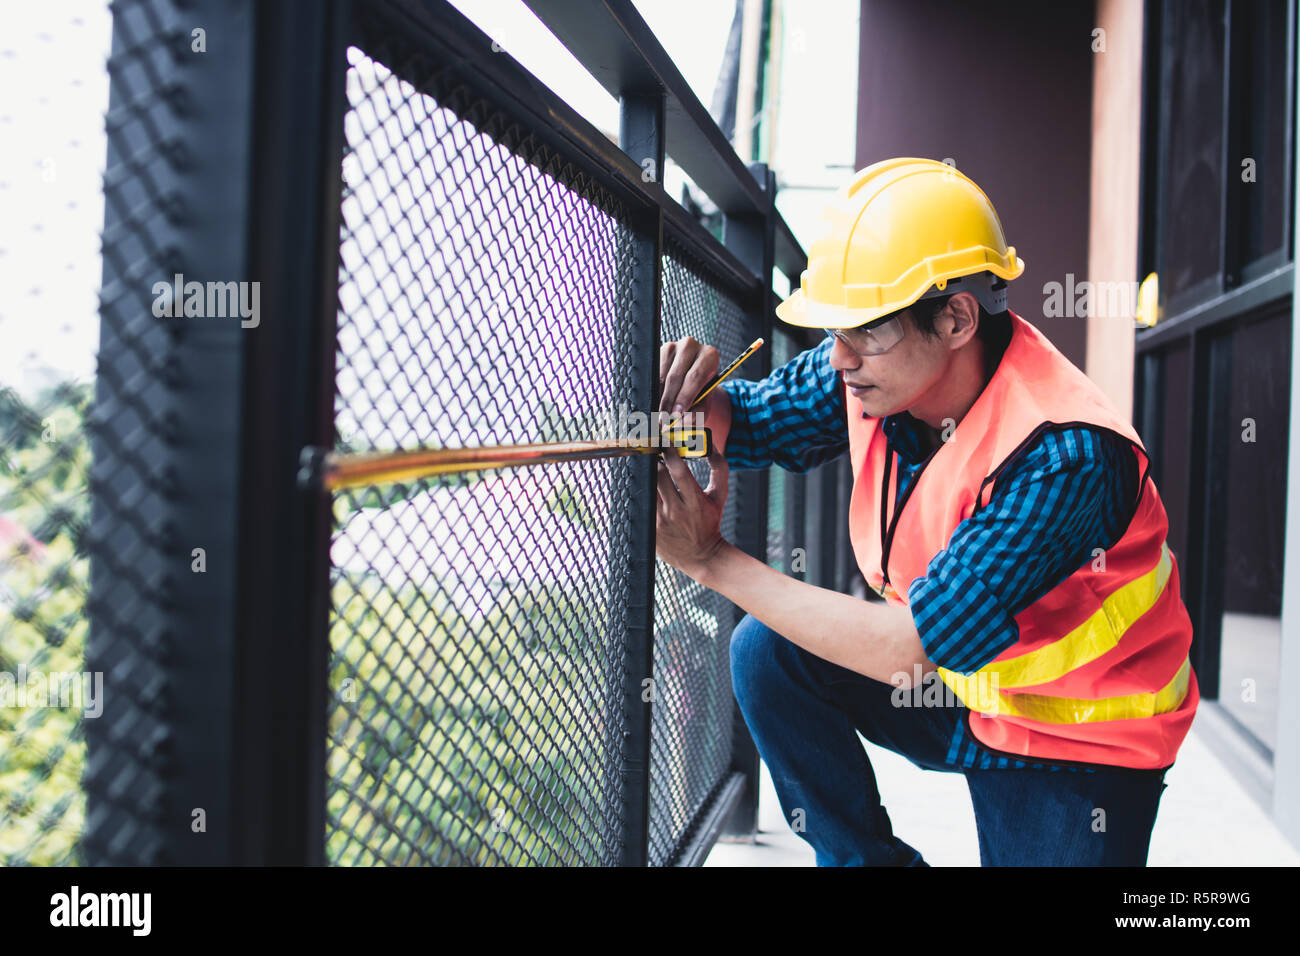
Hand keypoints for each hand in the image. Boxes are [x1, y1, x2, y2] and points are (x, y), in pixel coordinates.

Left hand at [655, 444, 729, 578]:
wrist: (702, 556)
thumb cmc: (711, 521)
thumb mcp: (720, 496)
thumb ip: (719, 468)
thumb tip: (712, 445)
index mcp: (695, 501)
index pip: (679, 471)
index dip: (670, 453)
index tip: (665, 441)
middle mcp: (676, 511)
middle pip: (658, 476)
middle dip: (654, 459)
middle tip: (652, 449)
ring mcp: (660, 521)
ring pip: (647, 488)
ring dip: (647, 473)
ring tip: (648, 464)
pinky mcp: (650, 529)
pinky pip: (641, 503)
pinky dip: (642, 490)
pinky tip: (645, 484)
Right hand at [658, 336, 731, 451]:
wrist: (694, 380)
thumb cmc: (701, 391)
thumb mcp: (705, 404)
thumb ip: (698, 413)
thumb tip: (685, 421)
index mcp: (709, 356)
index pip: (695, 377)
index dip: (684, 397)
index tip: (676, 415)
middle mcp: (690, 346)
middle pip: (675, 376)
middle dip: (667, 401)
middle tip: (663, 420)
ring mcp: (672, 346)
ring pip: (660, 376)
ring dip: (658, 397)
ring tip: (658, 414)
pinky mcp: (658, 351)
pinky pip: (651, 373)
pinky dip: (652, 390)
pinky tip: (654, 402)